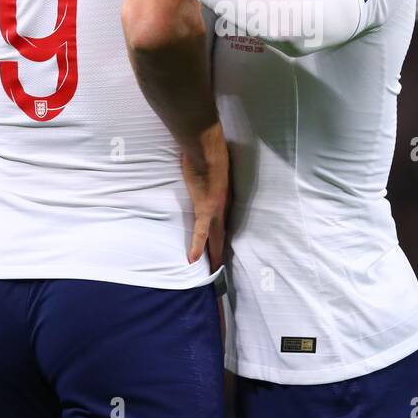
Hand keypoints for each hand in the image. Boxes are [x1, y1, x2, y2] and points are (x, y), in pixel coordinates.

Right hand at [182, 133, 229, 269]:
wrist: (206, 147)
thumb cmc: (207, 151)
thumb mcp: (212, 166)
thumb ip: (208, 173)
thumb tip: (199, 170)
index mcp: (224, 197)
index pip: (223, 219)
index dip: (221, 233)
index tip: (220, 244)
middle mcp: (223, 205)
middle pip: (222, 233)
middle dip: (220, 250)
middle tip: (219, 267)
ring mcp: (215, 208)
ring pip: (215, 236)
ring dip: (214, 253)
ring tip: (213, 269)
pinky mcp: (205, 209)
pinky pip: (201, 232)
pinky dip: (197, 246)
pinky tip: (192, 260)